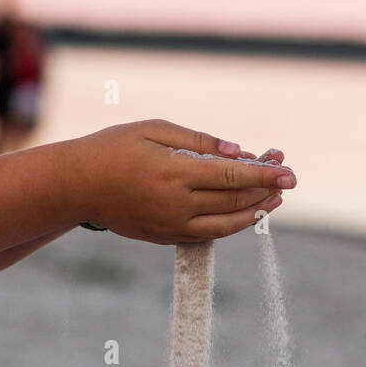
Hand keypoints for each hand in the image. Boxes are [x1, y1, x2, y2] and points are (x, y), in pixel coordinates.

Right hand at [70, 119, 295, 242]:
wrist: (76, 186)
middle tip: (287, 180)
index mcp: (175, 174)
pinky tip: (243, 212)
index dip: (265, 175)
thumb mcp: (153, 129)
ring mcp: (172, 226)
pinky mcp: (165, 238)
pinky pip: (207, 234)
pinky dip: (230, 224)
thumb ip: (197, 141)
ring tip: (273, 201)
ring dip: (254, 213)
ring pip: (226, 224)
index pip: (233, 177)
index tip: (289, 172)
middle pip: (234, 201)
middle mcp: (177, 205)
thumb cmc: (113, 148)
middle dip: (265, 191)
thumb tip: (237, 152)